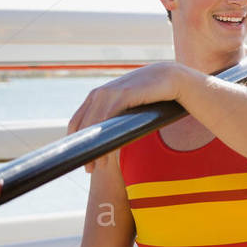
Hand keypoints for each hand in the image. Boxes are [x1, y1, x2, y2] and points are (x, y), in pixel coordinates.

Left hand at [68, 63, 188, 171]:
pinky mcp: (121, 95)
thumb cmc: (152, 94)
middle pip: (80, 126)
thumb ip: (117, 115)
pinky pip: (106, 122)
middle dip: (82, 150)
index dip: (75, 143)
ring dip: (94, 150)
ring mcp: (108, 93)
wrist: (170, 77)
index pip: (77, 121)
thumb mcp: (129, 105)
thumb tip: (110, 136)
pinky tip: (109, 155)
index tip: (83, 160)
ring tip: (98, 167)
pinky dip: (105, 141)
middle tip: (89, 169)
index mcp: (96, 95)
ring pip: (92, 126)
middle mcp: (98, 93)